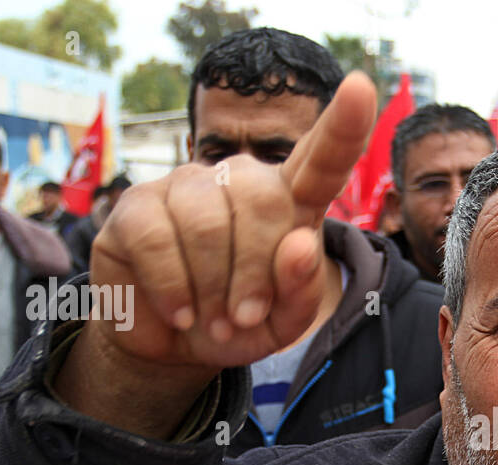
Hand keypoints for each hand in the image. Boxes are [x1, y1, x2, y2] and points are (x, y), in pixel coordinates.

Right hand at [87, 72, 375, 376]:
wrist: (171, 345)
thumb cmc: (237, 324)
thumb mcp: (281, 323)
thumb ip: (301, 292)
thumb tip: (298, 246)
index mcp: (289, 202)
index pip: (322, 160)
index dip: (343, 127)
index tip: (361, 88)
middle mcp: (238, 179)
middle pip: (262, 203)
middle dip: (255, 274)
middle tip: (244, 319)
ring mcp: (185, 184)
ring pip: (207, 223)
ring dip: (214, 287)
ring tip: (213, 321)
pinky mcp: (136, 204)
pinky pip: (157, 238)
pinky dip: (173, 288)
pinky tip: (179, 313)